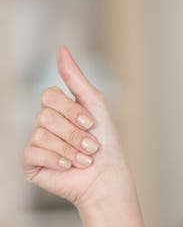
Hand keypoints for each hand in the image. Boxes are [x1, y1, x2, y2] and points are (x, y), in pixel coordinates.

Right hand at [22, 45, 135, 211]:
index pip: (48, 95)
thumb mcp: (94, 104)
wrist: (107, 177)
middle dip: (74, 133)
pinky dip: (56, 160)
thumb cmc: (105, 143)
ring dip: (70, 149)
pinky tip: (68, 166)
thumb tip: (61, 49)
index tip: (91, 124)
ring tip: (83, 159)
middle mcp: (42, 123)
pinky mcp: (30, 163)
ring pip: (41, 134)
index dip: (72, 110)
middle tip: (91, 146)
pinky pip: (32, 152)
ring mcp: (35, 143)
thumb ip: (75, 77)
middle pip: (46, 115)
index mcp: (56, 108)